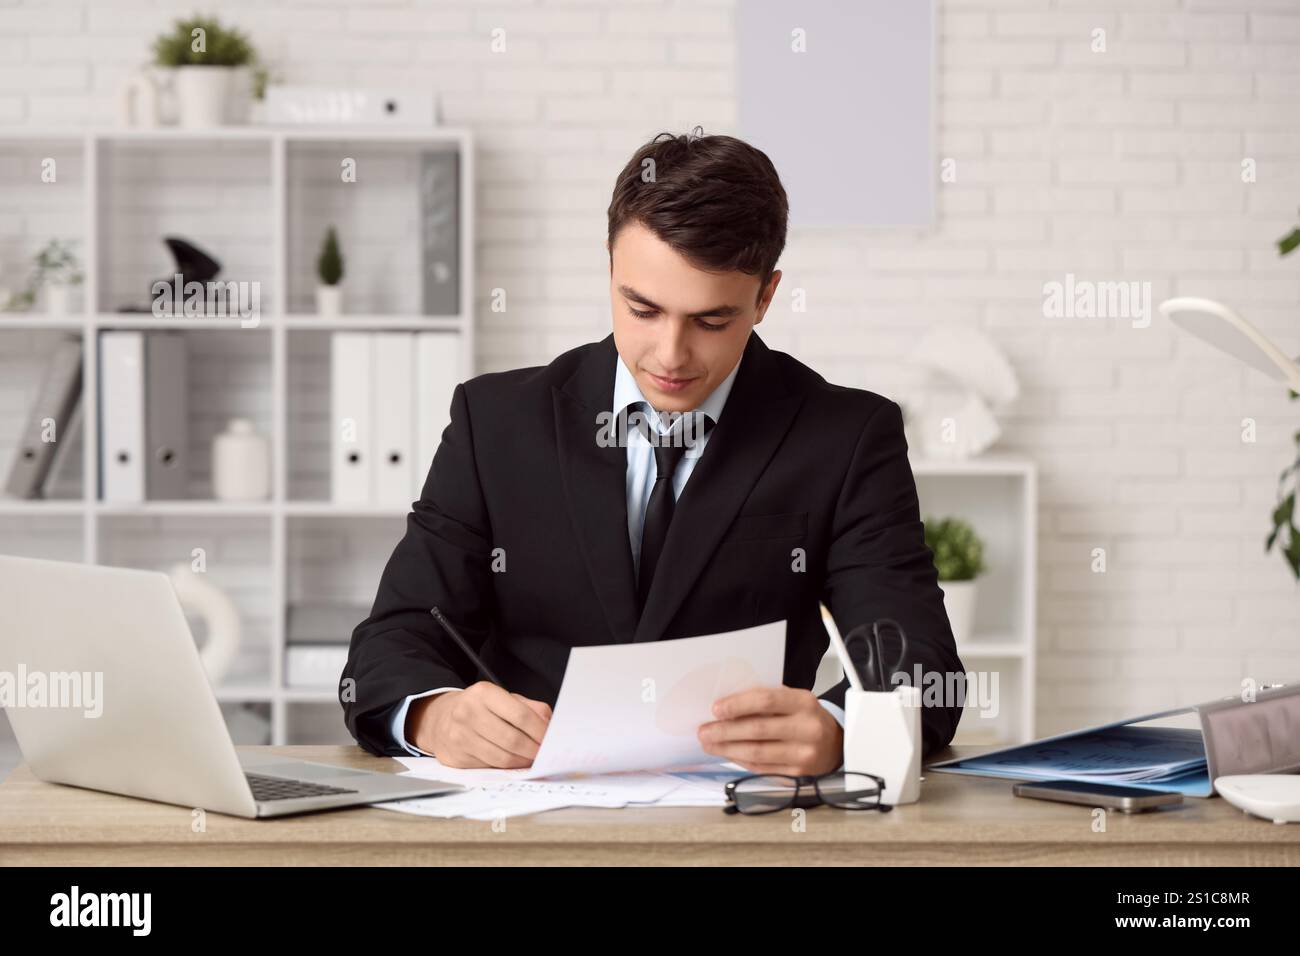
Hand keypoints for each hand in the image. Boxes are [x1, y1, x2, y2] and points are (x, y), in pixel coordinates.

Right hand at [406, 682, 551, 768]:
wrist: (440, 718)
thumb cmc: (479, 708)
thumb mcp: (504, 698)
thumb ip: (530, 708)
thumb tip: (550, 726)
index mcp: (483, 693)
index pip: (520, 715)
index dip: (540, 730)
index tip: (551, 738)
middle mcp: (468, 713)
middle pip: (512, 739)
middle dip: (534, 750)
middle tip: (545, 754)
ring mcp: (459, 736)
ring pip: (502, 757)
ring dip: (522, 762)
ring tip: (532, 760)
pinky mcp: (456, 757)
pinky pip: (490, 767)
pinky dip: (507, 768)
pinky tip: (514, 763)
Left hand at [697, 685, 843, 776]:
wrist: (835, 746)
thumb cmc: (806, 718)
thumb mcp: (793, 700)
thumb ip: (765, 699)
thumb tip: (727, 706)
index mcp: (804, 702)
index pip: (765, 700)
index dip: (737, 705)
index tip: (716, 709)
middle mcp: (807, 728)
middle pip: (757, 729)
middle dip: (725, 731)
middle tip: (704, 731)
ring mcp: (803, 754)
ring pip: (756, 752)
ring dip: (727, 749)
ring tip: (710, 744)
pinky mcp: (797, 774)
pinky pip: (761, 767)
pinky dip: (740, 761)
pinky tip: (728, 754)